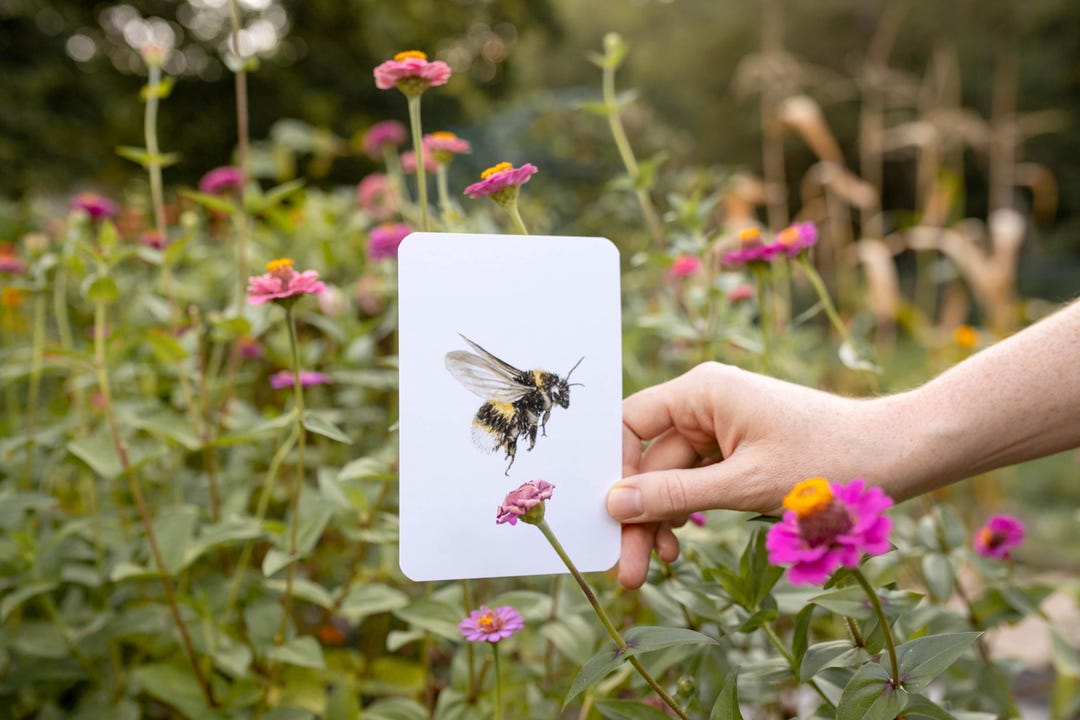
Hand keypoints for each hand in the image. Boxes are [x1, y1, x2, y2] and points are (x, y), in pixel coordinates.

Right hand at [608, 362, 893, 588]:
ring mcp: (722, 428)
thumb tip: (613, 504)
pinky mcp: (738, 451)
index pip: (630, 424)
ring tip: (656, 568)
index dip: (612, 469)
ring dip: (661, 520)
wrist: (899, 456)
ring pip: (671, 478)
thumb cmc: (828, 461)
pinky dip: (687, 514)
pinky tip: (681, 546)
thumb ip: (676, 495)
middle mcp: (705, 403)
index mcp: (702, 391)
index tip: (607, 518)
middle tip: (628, 570)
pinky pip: (696, 482)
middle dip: (638, 514)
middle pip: (649, 461)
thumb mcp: (746, 485)